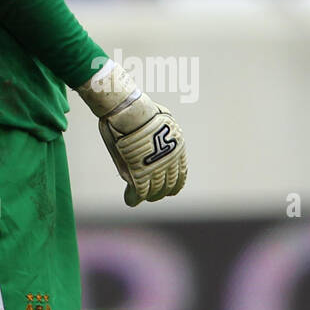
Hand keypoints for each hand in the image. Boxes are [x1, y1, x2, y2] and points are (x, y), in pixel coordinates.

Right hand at [77, 61, 186, 206]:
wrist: (129, 111)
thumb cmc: (142, 110)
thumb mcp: (163, 120)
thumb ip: (164, 133)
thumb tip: (159, 134)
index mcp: (178, 149)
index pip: (180, 175)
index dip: (173, 184)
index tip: (168, 189)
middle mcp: (170, 162)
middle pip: (168, 186)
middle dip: (160, 192)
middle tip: (151, 195)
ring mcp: (155, 170)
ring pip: (154, 192)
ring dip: (147, 196)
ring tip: (139, 197)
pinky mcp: (139, 174)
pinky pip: (138, 194)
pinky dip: (133, 199)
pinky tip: (130, 200)